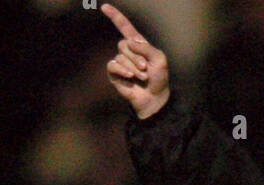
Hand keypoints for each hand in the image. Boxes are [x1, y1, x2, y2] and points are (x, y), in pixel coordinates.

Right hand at [102, 4, 169, 118]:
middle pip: (124, 44)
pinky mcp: (115, 74)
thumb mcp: (159, 59)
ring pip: (121, 57)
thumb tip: (129, 42)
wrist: (155, 97)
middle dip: (136, 57)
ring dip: (133, 68)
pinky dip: (122, 70)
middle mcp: (127, 51)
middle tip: (145, 69)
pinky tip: (130, 77)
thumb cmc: (159, 78)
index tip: (104, 7)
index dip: (115, 16)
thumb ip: (146, 47)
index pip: (124, 27)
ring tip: (142, 77)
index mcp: (138, 44)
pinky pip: (113, 65)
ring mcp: (120, 62)